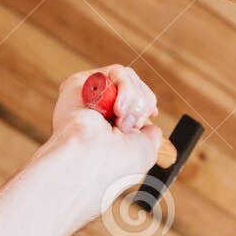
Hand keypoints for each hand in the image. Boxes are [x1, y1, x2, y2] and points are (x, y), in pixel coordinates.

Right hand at [48, 63, 163, 220]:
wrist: (89, 159)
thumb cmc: (116, 163)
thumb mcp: (147, 151)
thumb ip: (152, 135)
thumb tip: (151, 122)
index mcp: (116, 130)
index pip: (139, 103)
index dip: (147, 104)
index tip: (151, 114)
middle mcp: (104, 113)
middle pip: (137, 88)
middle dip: (141, 105)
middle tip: (127, 125)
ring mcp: (94, 97)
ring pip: (129, 78)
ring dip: (132, 99)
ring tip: (120, 117)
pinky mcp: (84, 82)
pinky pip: (118, 72)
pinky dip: (124, 89)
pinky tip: (113, 107)